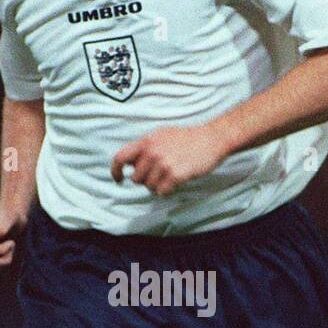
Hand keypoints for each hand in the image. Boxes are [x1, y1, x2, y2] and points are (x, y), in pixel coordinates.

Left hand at [110, 123, 224, 195]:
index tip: (118, 179)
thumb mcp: (161, 135)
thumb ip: (144, 147)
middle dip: (145, 181)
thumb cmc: (187, 138)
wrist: (211, 139)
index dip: (115, 171)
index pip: (121, 157)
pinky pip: (162, 192)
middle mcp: (152, 151)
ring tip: (169, 176)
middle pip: (136, 178)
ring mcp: (163, 163)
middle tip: (158, 176)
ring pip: (149, 187)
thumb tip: (129, 163)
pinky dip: (167, 190)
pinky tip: (176, 181)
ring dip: (157, 186)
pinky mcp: (175, 174)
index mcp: (147, 141)